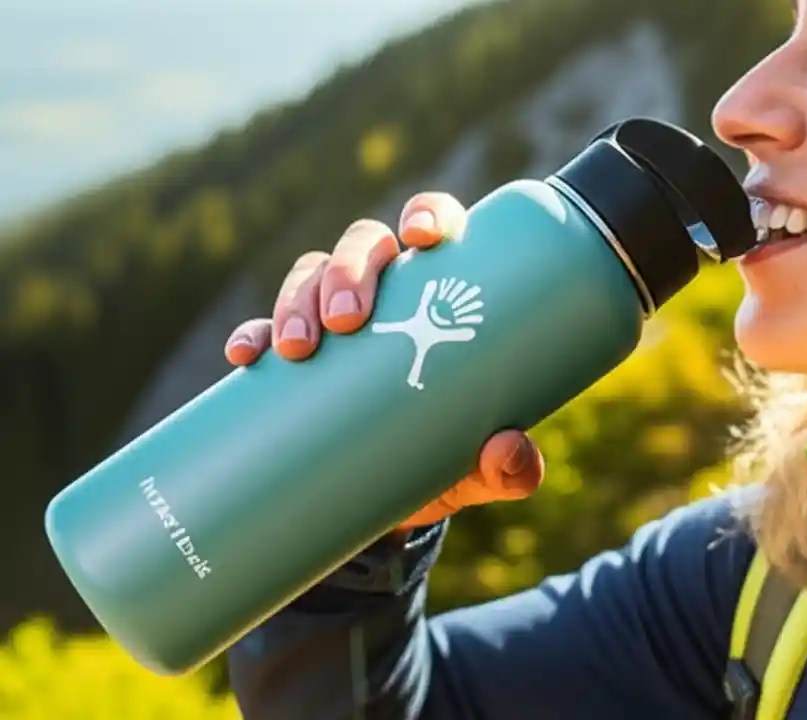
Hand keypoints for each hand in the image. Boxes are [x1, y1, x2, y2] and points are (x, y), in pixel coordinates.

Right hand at [222, 192, 544, 529]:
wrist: (399, 502)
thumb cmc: (454, 457)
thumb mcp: (484, 468)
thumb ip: (510, 467)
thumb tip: (509, 452)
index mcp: (440, 290)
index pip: (434, 227)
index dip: (427, 213)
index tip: (423, 237)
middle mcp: (386, 291)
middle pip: (363, 245)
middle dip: (349, 270)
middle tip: (349, 321)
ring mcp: (333, 318)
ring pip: (310, 275)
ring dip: (298, 299)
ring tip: (300, 348)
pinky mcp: (292, 359)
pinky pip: (264, 332)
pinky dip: (253, 337)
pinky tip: (246, 356)